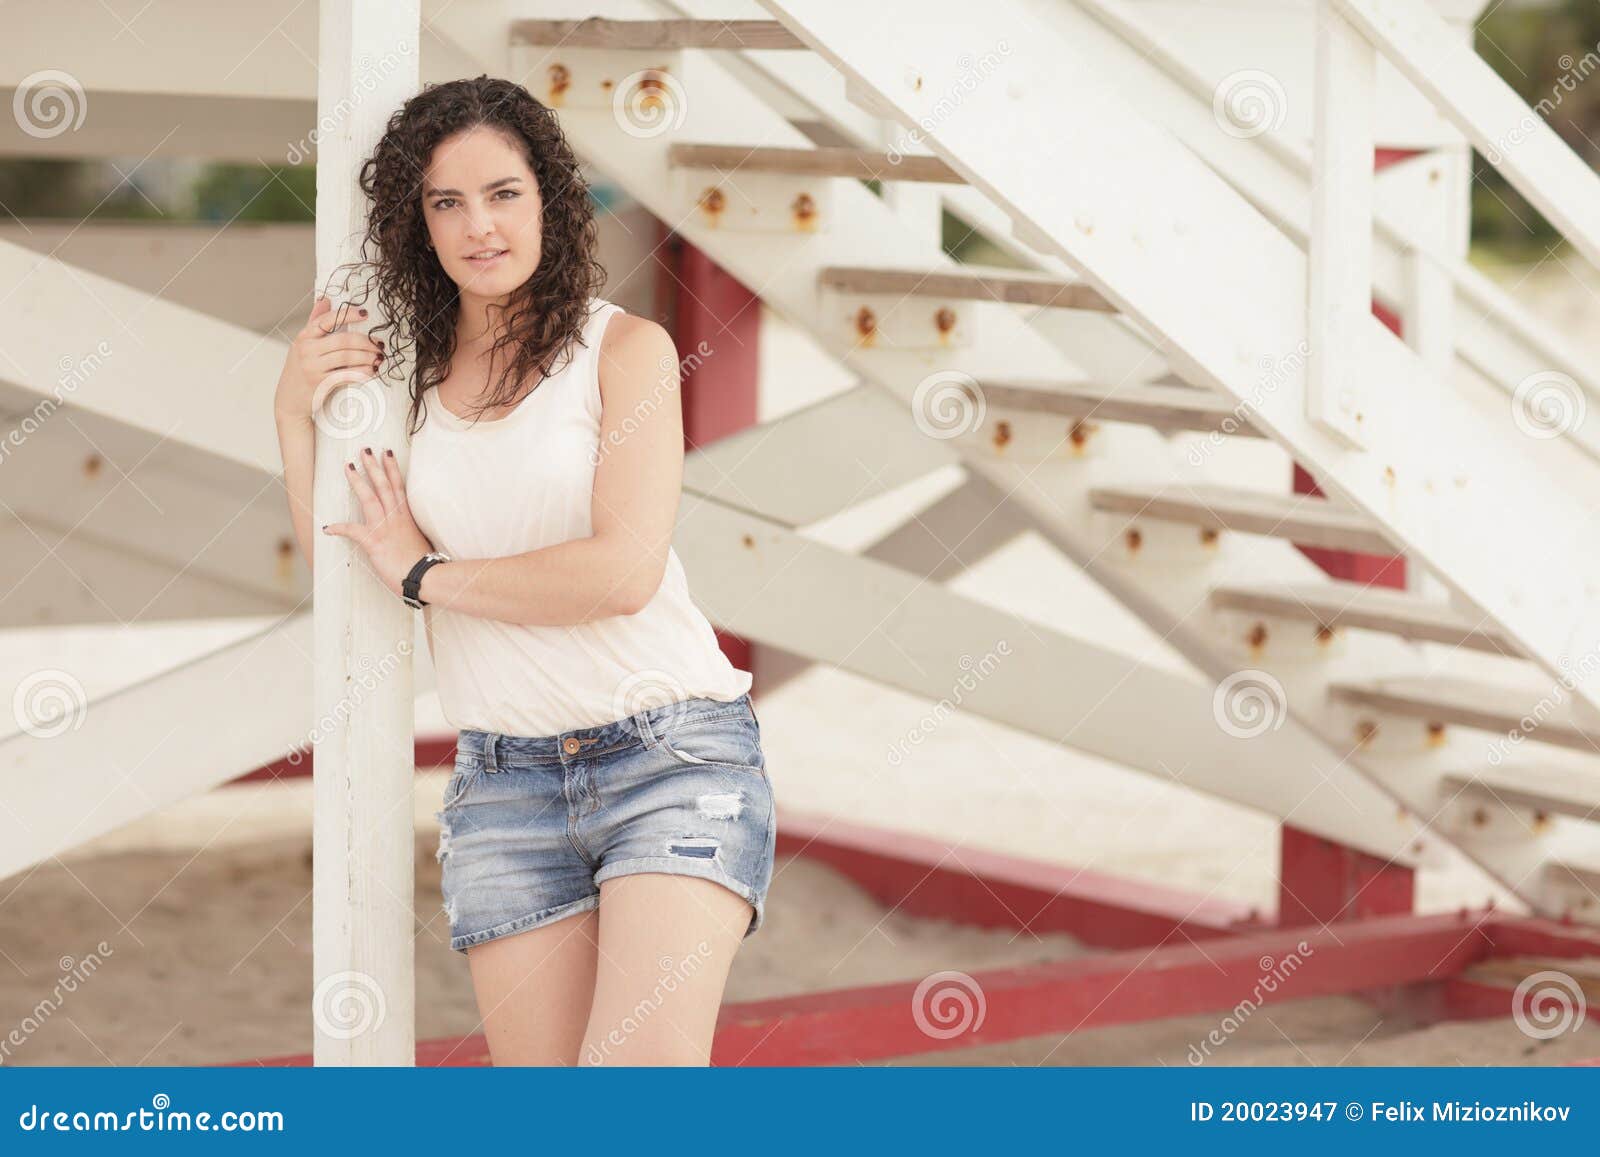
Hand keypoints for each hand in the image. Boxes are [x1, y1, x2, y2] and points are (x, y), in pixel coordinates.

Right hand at [275, 297, 384, 424]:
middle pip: (343, 340)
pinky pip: (347, 375)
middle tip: (379, 345)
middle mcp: (307, 350)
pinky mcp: (320, 383)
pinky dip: (363, 373)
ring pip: (347, 357)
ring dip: (368, 357)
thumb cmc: (300, 369)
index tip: (365, 313)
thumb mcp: (303, 344)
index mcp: (304, 336)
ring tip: (379, 358)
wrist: (289, 400)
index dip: (347, 314)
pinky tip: (372, 372)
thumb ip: (315, 322)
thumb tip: (325, 299)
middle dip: (366, 342)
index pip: (327, 320)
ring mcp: (313, 367)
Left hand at [321, 447, 436, 599]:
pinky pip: (353, 531)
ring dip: (358, 481)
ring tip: (349, 467)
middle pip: (384, 486)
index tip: (387, 453)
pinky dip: (340, 528)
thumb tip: (405, 533)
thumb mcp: (419, 541)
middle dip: (373, 466)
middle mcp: (396, 518)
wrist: (426, 577)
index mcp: (406, 517)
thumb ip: (410, 533)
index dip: (392, 468)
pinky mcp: (375, 542)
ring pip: (370, 498)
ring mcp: (385, 528)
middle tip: (365, 450)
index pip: (398, 486)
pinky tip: (328, 527)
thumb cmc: (424, 564)